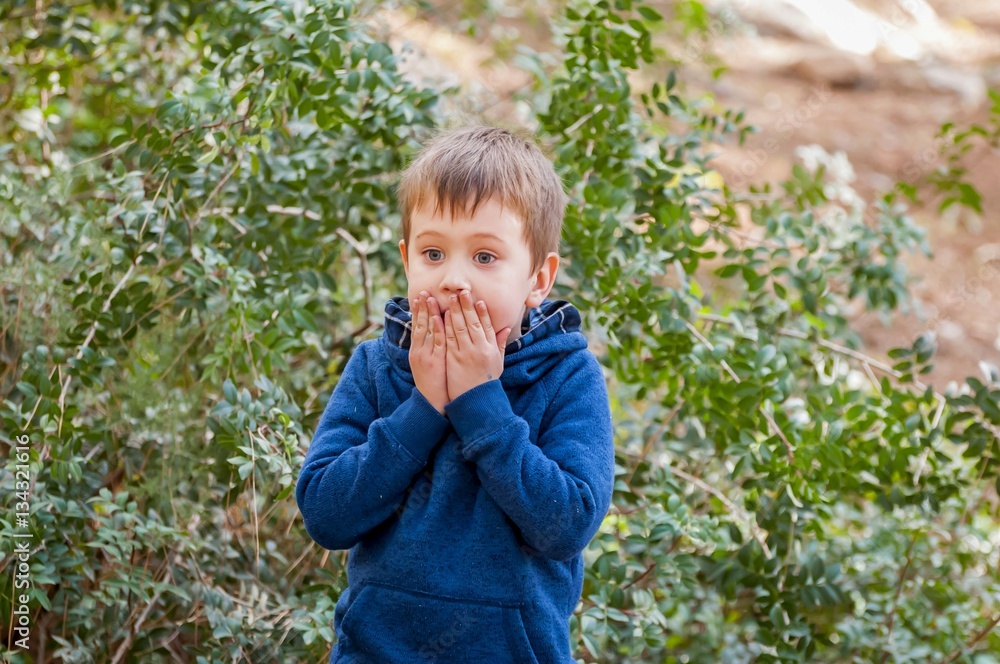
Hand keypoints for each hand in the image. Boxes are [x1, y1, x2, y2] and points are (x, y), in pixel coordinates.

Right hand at [409, 291, 448, 413]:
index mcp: (416, 350)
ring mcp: (426, 355)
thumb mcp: (426, 364)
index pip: (417, 326)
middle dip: (420, 308)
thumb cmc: (432, 383)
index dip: (417, 311)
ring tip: (428, 298)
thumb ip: (429, 348)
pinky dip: (436, 329)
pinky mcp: (435, 361)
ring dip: (427, 313)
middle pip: (419, 325)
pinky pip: (437, 342)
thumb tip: (433, 334)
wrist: (432, 402)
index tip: (419, 297)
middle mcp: (418, 351)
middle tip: (422, 291)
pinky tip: (437, 317)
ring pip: (426, 331)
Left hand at [443, 290, 511, 401]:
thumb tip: (505, 328)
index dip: (482, 312)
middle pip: (473, 323)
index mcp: (491, 349)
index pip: (487, 326)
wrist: (476, 401)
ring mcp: (466, 353)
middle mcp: (480, 349)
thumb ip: (499, 344)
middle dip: (466, 306)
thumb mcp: (498, 363)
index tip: (478, 300)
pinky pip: (448, 338)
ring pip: (459, 327)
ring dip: (454, 311)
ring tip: (451, 298)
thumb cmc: (486, 382)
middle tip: (462, 291)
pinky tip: (443, 315)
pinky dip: (446, 325)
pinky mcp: (453, 358)